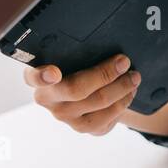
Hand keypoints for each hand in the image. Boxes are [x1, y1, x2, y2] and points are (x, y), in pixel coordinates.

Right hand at [25, 53, 148, 136]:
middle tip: (124, 62)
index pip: (34, 77)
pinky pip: (108, 116)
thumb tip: (105, 39)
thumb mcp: (71, 56)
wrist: (86, 93)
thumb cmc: (77, 66)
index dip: (42, 76)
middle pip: (76, 89)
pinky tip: (130, 92)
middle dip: (105, 74)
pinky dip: (124, 101)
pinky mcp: (81, 128)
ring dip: (122, 87)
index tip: (54, 73)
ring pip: (98, 102)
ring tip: (134, 76)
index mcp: (37, 76)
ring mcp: (63, 116)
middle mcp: (47, 98)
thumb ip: (77, 51)